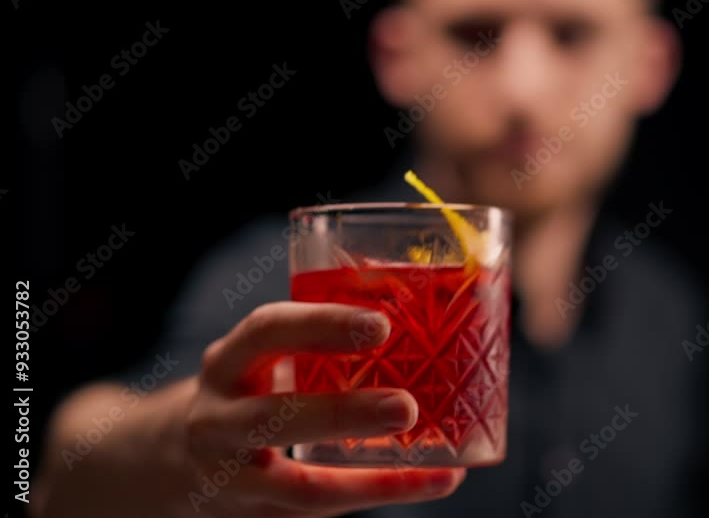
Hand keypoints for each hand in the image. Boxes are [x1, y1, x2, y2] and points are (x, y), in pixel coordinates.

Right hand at [181, 301, 464, 516]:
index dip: (322, 326)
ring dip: (372, 481)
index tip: (381, 325)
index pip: (266, 333)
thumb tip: (417, 311)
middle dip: (342, 414)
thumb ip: (315, 338)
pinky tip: (434, 481)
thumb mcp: (258, 357)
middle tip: (406, 406)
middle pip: (272, 420)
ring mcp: (233, 478)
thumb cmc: (244, 390)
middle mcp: (218, 422)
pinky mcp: (258, 516)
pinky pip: (323, 511)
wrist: (169, 461)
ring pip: (300, 488)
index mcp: (227, 363)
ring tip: (438, 469)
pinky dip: (382, 495)